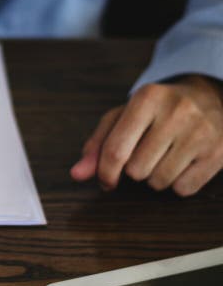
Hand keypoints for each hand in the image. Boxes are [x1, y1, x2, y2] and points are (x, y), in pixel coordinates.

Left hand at [71, 75, 222, 195]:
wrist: (211, 97)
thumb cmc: (157, 111)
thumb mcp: (122, 118)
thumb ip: (97, 145)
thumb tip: (77, 175)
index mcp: (147, 98)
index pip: (116, 150)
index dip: (105, 173)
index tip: (106, 180)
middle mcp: (177, 112)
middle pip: (136, 171)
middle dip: (135, 171)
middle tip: (146, 155)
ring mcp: (202, 131)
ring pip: (159, 182)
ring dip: (155, 178)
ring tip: (164, 157)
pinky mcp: (219, 151)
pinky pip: (184, 188)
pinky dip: (178, 184)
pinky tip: (183, 164)